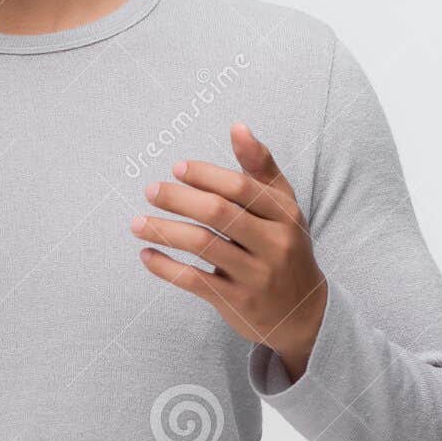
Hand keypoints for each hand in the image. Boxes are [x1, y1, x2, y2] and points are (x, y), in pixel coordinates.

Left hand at [132, 121, 328, 382]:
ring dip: (164, 231)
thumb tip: (237, 126)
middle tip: (150, 190)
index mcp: (284, 214)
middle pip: (219, 214)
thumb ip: (261, 167)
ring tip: (136, 223)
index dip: (206, 175)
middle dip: (179, 199)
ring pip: (203, 245)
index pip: (242, 187)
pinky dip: (166, 267)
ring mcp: (257, 275)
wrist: (304, 313)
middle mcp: (274, 243)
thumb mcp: (283, 207)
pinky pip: (195, 281)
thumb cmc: (285, 246)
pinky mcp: (239, 302)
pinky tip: (147, 255)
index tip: (176, 167)